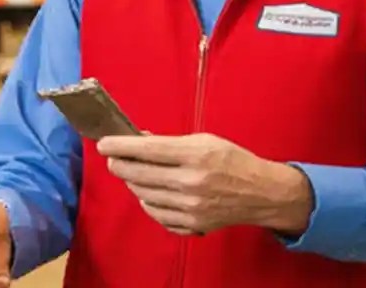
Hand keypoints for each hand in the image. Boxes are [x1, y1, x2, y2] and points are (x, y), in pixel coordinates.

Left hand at [97, 133, 312, 236]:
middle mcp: (191, 182)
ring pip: (144, 194)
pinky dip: (148, 203)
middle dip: (119, 165)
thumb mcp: (204, 140)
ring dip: (133, 182)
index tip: (104, 144)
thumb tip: (138, 139)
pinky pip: (156, 214)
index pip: (147, 149)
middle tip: (112, 159)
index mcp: (196, 155)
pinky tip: (150, 194)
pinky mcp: (192, 225)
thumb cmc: (232, 160)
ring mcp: (191, 207)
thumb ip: (170, 142)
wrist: (261, 193)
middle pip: (139, 174)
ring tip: (133, 173)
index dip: (120, 146)